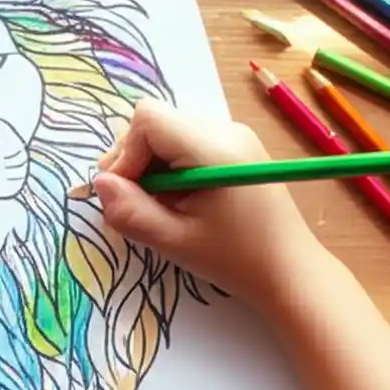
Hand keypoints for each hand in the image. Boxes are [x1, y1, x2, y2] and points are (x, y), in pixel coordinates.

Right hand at [93, 98, 325, 304]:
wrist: (290, 270)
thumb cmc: (237, 260)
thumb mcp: (175, 241)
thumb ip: (131, 212)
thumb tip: (99, 183)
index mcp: (213, 149)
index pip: (147, 119)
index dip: (126, 153)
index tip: (127, 194)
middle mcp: (225, 130)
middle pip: (155, 122)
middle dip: (134, 159)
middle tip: (136, 204)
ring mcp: (232, 135)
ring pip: (167, 131)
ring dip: (151, 165)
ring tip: (161, 205)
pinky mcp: (235, 146)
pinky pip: (184, 141)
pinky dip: (169, 166)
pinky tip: (179, 199)